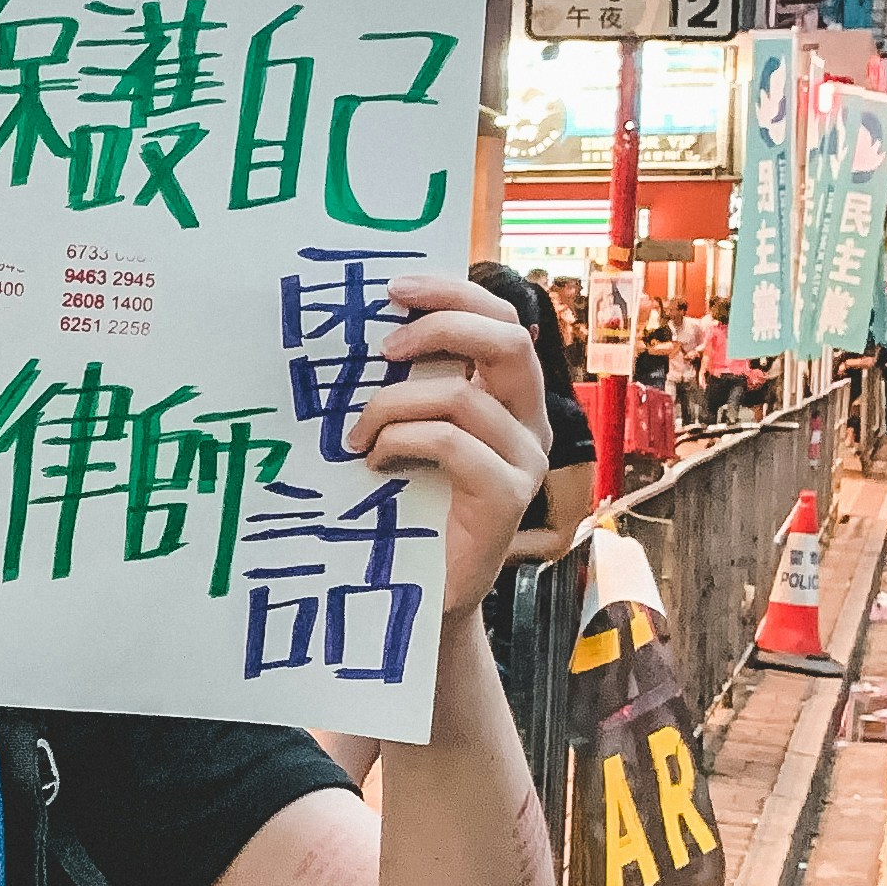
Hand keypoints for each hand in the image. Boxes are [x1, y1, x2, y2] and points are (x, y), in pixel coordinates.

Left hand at [350, 274, 550, 618]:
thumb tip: (365, 334)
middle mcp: (530, 423)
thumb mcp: (407, 435)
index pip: (506, 322)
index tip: (396, 288)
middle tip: (382, 346)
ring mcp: (525, 460)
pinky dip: (400, 442)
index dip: (457, 295)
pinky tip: (374, 463)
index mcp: (511, 399)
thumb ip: (409, 389)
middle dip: (440, 326)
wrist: (420, 597)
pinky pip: (451, 443)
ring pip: (462, 396)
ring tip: (356, 435)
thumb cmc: (406, 510)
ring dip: (392, 405)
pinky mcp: (507, 497)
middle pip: (508, 340)